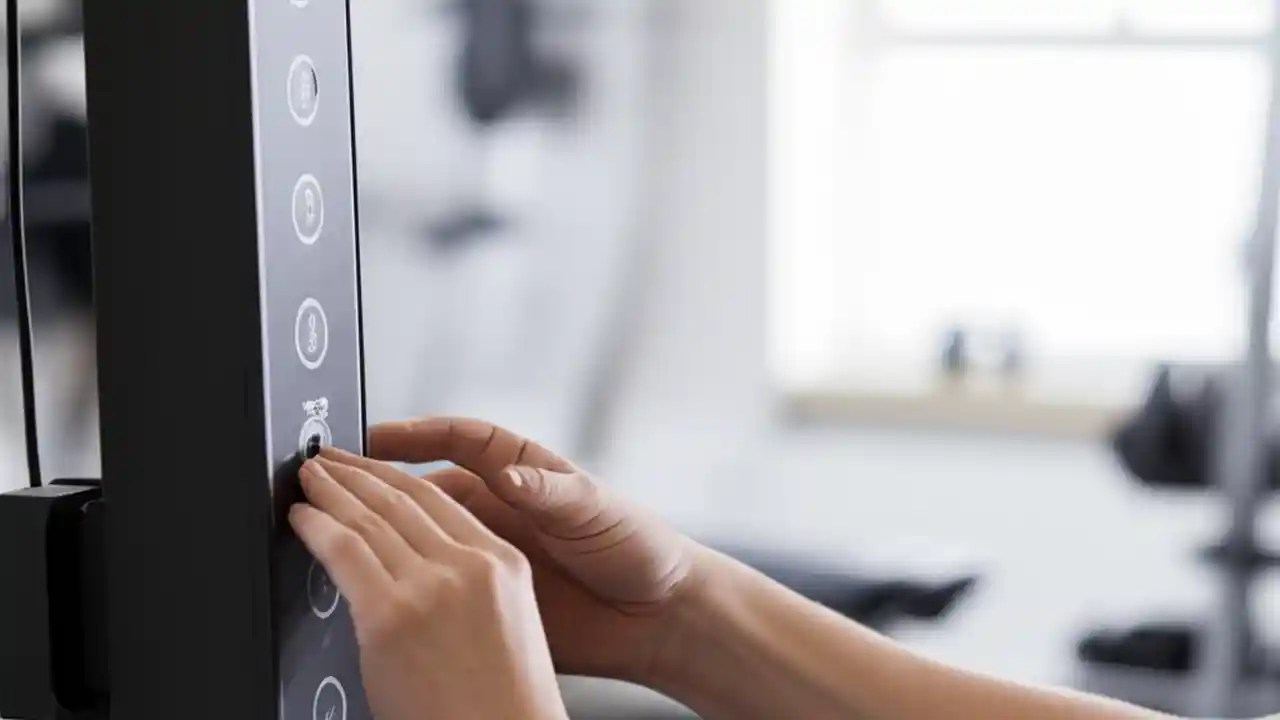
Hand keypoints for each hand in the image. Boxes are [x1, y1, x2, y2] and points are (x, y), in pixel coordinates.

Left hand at [289, 453, 567, 719]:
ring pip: (370, 519)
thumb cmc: (500, 706)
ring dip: (331, 492)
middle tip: (327, 460)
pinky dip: (316, 527)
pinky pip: (344, 552)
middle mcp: (470, 565)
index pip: (438, 501)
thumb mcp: (503, 626)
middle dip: (355, 474)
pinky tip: (302, 517)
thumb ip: (465, 588)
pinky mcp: (392, 615)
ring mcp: (431, 587)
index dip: (392, 476)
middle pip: (401, 500)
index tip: (367, 468)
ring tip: (308, 479)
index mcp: (504, 563)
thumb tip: (409, 572)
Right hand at [355, 417, 705, 684]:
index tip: (372, 436)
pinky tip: (373, 582)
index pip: (458, 440)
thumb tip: (511, 478)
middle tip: (331, 476)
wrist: (655, 617)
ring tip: (335, 524)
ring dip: (382, 527)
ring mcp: (487, 548)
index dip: (414, 434)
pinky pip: (435, 580)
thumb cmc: (638, 549)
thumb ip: (555, 494)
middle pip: (424, 484)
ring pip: (421, 531)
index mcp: (522, 472)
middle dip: (378, 477)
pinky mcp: (486, 590)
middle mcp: (498, 505)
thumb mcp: (598, 512)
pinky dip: (404, 578)